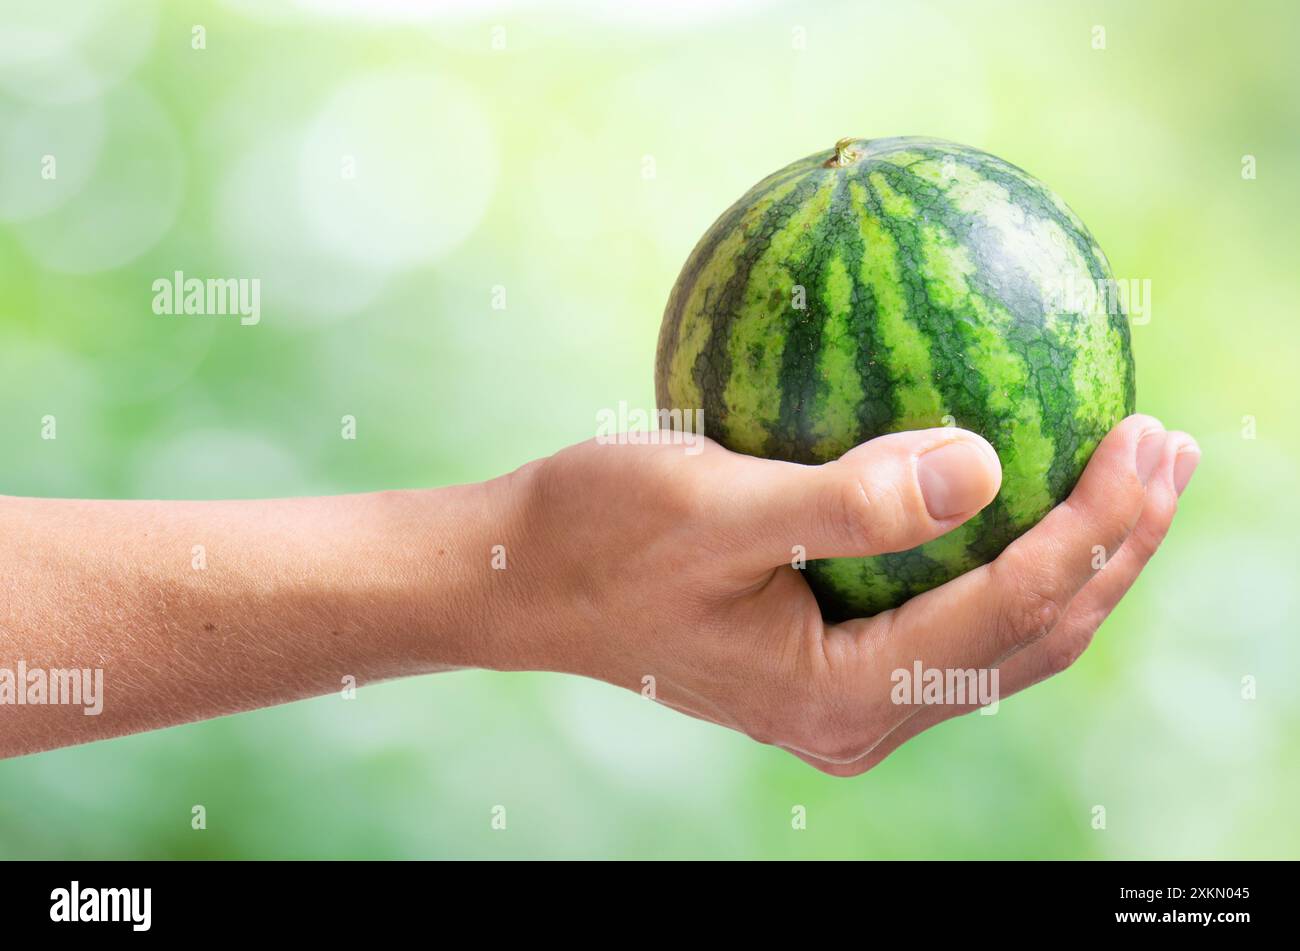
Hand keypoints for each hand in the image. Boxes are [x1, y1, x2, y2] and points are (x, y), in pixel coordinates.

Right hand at [493, 414, 1198, 775]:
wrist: (524, 582)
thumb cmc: (597, 537)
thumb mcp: (714, 507)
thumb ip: (850, 500)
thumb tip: (986, 464)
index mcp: (842, 691)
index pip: (1008, 612)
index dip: (1093, 529)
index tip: (1141, 439)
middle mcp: (860, 712)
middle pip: (1033, 639)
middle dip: (1116, 549)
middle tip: (1168, 450)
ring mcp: (849, 693)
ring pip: (1004, 635)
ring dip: (1077, 557)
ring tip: (1130, 474)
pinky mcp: (832, 658)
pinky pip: (953, 613)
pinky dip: (1010, 557)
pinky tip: (1020, 492)